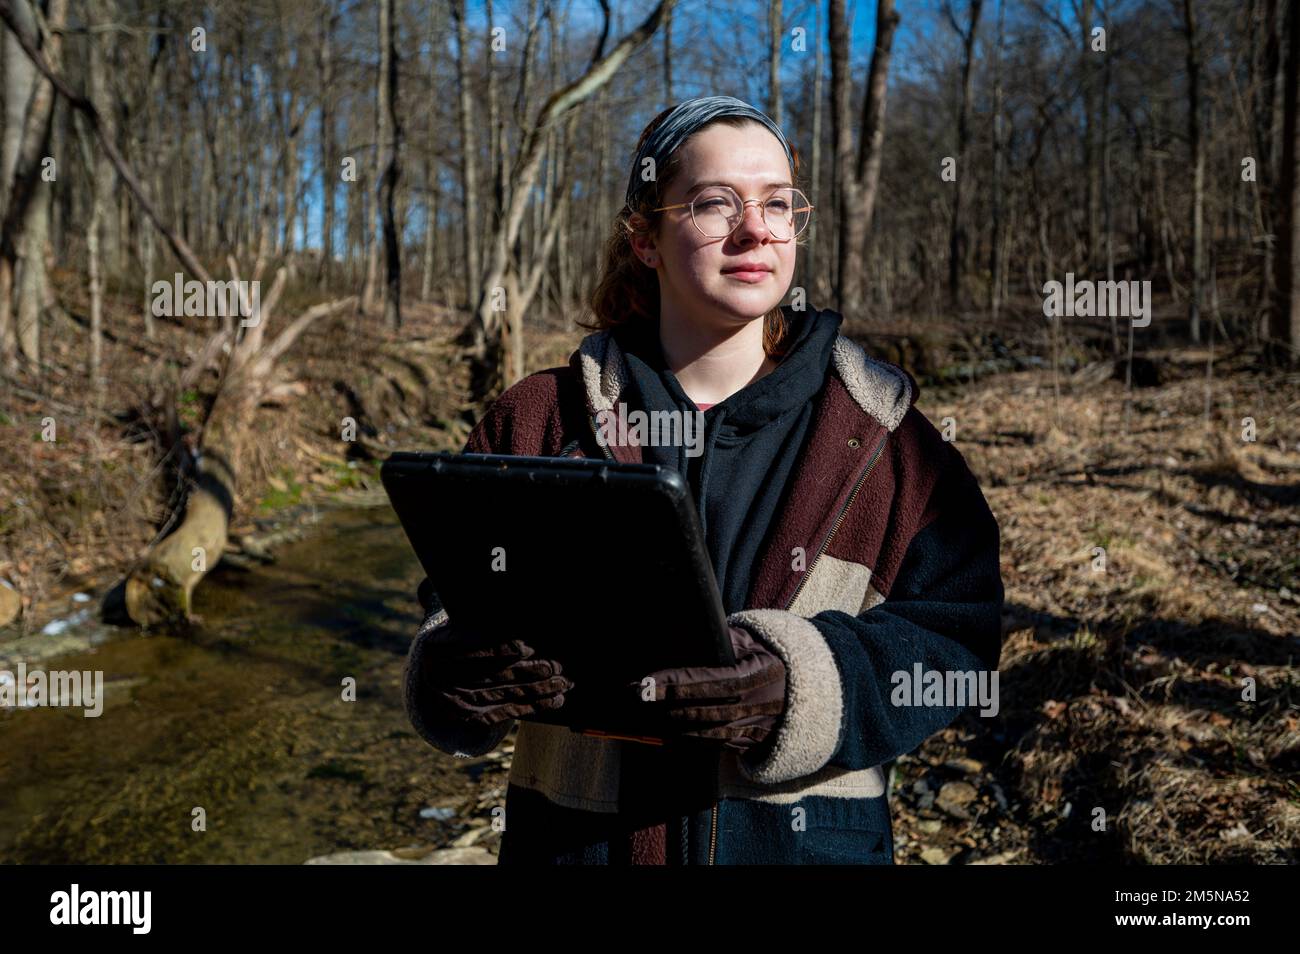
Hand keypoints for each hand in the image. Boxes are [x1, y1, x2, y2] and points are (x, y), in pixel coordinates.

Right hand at [423, 621, 574, 729]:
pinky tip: (554, 701)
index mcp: (439, 648)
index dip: (502, 650)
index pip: (474, 651)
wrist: (435, 673)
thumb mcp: (461, 625)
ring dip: (539, 691)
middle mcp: (444, 679)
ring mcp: (457, 702)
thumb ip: (485, 624)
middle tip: (556, 665)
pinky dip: (533, 707)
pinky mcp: (471, 718)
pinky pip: (507, 713)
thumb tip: (525, 619)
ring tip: (563, 683)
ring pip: (506, 696)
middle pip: (495, 675)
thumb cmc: (458, 639)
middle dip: (530, 671)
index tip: (528, 646)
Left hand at [620, 625, 786, 752]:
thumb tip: (695, 637)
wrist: (809, 688)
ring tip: (648, 718)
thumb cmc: (772, 657)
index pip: (708, 680)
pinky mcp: (755, 741)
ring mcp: (758, 726)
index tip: (647, 683)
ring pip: (710, 731)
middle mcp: (758, 703)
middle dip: (668, 705)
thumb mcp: (755, 642)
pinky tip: (672, 733)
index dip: (675, 683)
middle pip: (705, 709)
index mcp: (757, 674)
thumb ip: (728, 640)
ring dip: (676, 726)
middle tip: (638, 698)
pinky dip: (693, 741)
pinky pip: (719, 744)